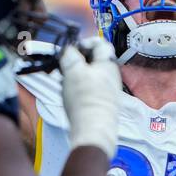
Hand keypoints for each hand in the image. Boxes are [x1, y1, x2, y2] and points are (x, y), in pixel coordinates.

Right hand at [59, 36, 121, 158]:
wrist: (94, 131)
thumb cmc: (85, 100)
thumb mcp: (73, 71)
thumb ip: (70, 56)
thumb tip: (68, 49)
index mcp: (108, 64)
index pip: (100, 44)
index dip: (85, 43)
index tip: (72, 50)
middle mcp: (111, 77)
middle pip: (94, 62)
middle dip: (77, 63)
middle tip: (64, 68)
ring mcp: (108, 92)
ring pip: (90, 77)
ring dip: (76, 78)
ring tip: (65, 85)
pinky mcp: (102, 106)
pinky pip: (90, 92)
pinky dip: (79, 91)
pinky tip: (71, 98)